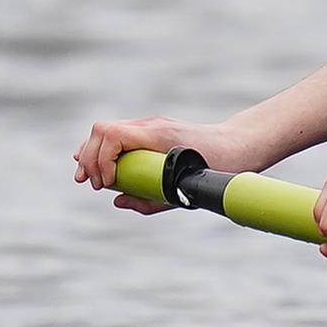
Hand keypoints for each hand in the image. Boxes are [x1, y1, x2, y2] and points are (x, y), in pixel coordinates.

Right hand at [73, 116, 265, 214]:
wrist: (239, 146)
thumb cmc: (218, 166)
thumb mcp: (186, 190)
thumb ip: (150, 200)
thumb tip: (118, 201)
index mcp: (158, 134)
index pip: (112, 134)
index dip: (101, 159)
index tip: (107, 183)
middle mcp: (151, 125)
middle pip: (102, 131)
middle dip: (90, 158)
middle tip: (94, 185)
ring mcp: (151, 125)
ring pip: (107, 130)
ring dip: (92, 153)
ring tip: (87, 177)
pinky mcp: (152, 130)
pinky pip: (119, 135)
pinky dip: (104, 149)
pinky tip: (96, 164)